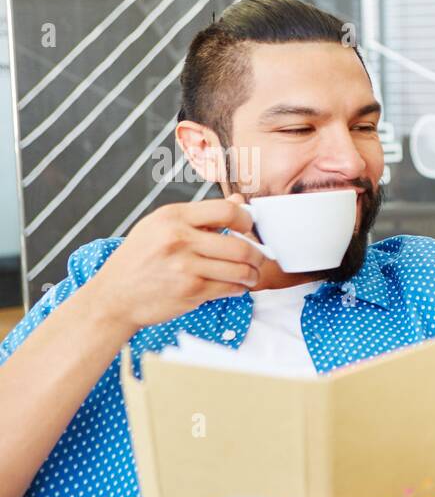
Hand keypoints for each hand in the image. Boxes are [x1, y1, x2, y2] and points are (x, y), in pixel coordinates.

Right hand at [83, 196, 265, 333]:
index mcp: (173, 216)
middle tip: (258, 257)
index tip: (249, 227)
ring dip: (252, 274)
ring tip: (250, 274)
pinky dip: (239, 288)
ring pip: (240, 269)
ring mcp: (185, 267)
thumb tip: (238, 201)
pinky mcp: (190, 291)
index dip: (247, 219)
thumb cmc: (139, 259)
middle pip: (240, 245)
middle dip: (257, 254)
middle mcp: (179, 239)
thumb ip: (201, 215)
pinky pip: (230, 288)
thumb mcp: (160, 226)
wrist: (114, 295)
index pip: (226, 210)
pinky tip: (236, 286)